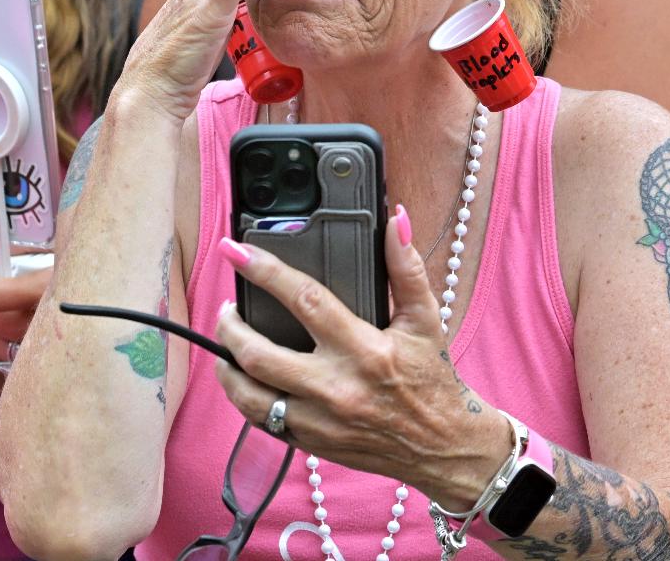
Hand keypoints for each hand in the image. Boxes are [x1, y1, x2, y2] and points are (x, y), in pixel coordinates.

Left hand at [211, 208, 510, 511]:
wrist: (442, 446)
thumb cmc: (432, 380)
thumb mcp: (425, 319)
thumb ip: (407, 267)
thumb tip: (395, 221)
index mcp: (364, 350)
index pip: (304, 300)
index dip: (265, 271)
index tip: (237, 251)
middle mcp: (336, 388)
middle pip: (259, 355)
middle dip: (230, 325)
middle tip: (227, 306)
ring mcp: (319, 421)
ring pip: (249, 395)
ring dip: (227, 365)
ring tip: (227, 341)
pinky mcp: (311, 442)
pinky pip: (262, 420)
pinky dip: (245, 395)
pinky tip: (245, 376)